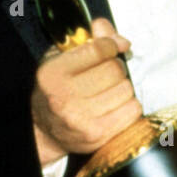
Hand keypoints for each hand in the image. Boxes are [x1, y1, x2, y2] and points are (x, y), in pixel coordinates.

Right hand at [31, 17, 142, 164]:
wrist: (44, 131)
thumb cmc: (56, 89)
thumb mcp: (62, 57)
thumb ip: (91, 40)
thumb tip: (120, 40)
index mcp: (52, 74)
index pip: (98, 49)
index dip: (110, 45)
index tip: (112, 47)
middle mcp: (64, 97)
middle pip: (114, 70)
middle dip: (116, 67)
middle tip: (107, 72)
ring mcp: (81, 119)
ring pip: (126, 89)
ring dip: (123, 86)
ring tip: (109, 90)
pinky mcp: (98, 135)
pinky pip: (132, 110)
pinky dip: (129, 104)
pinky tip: (115, 105)